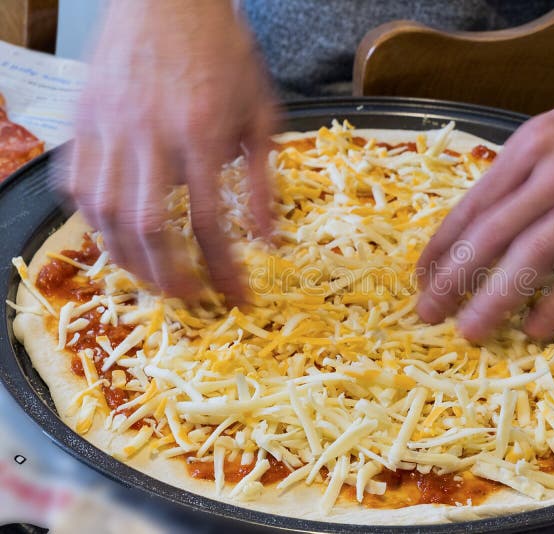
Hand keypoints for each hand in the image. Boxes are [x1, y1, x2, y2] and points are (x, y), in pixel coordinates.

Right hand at [64, 0, 275, 301]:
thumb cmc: (224, 51)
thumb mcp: (262, 113)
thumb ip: (264, 181)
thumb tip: (270, 241)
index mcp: (200, 133)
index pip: (209, 222)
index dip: (223, 269)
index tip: (237, 297)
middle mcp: (148, 134)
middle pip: (147, 228)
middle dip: (168, 276)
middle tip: (189, 297)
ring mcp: (108, 127)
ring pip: (104, 213)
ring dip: (127, 258)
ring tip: (154, 277)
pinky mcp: (84, 120)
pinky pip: (76, 184)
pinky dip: (94, 219)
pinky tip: (116, 234)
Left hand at [416, 59, 553, 340]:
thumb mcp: (553, 129)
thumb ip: (522, 174)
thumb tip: (488, 221)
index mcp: (527, 148)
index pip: (472, 206)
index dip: (442, 247)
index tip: (422, 277)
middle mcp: (553, 171)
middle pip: (491, 234)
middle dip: (453, 279)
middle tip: (428, 312)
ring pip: (534, 255)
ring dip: (496, 297)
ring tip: (470, 330)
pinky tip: (538, 327)